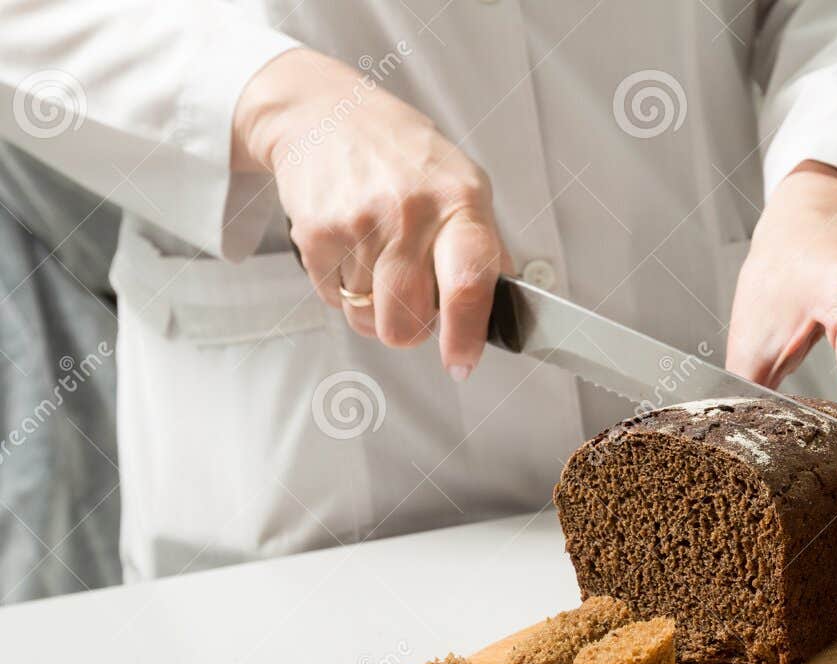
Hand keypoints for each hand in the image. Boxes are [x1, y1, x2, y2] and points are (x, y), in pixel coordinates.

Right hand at [233, 48, 506, 379]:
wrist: (325, 113)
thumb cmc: (404, 157)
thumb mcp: (463, 185)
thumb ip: (486, 247)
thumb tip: (507, 306)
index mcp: (460, 202)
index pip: (468, 284)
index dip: (465, 335)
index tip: (461, 364)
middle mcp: (410, 212)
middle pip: (407, 322)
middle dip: (411, 330)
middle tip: (413, 302)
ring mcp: (359, 222)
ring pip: (368, 319)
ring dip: (374, 307)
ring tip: (378, 262)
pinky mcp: (315, 232)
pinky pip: (333, 299)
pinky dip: (342, 288)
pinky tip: (350, 247)